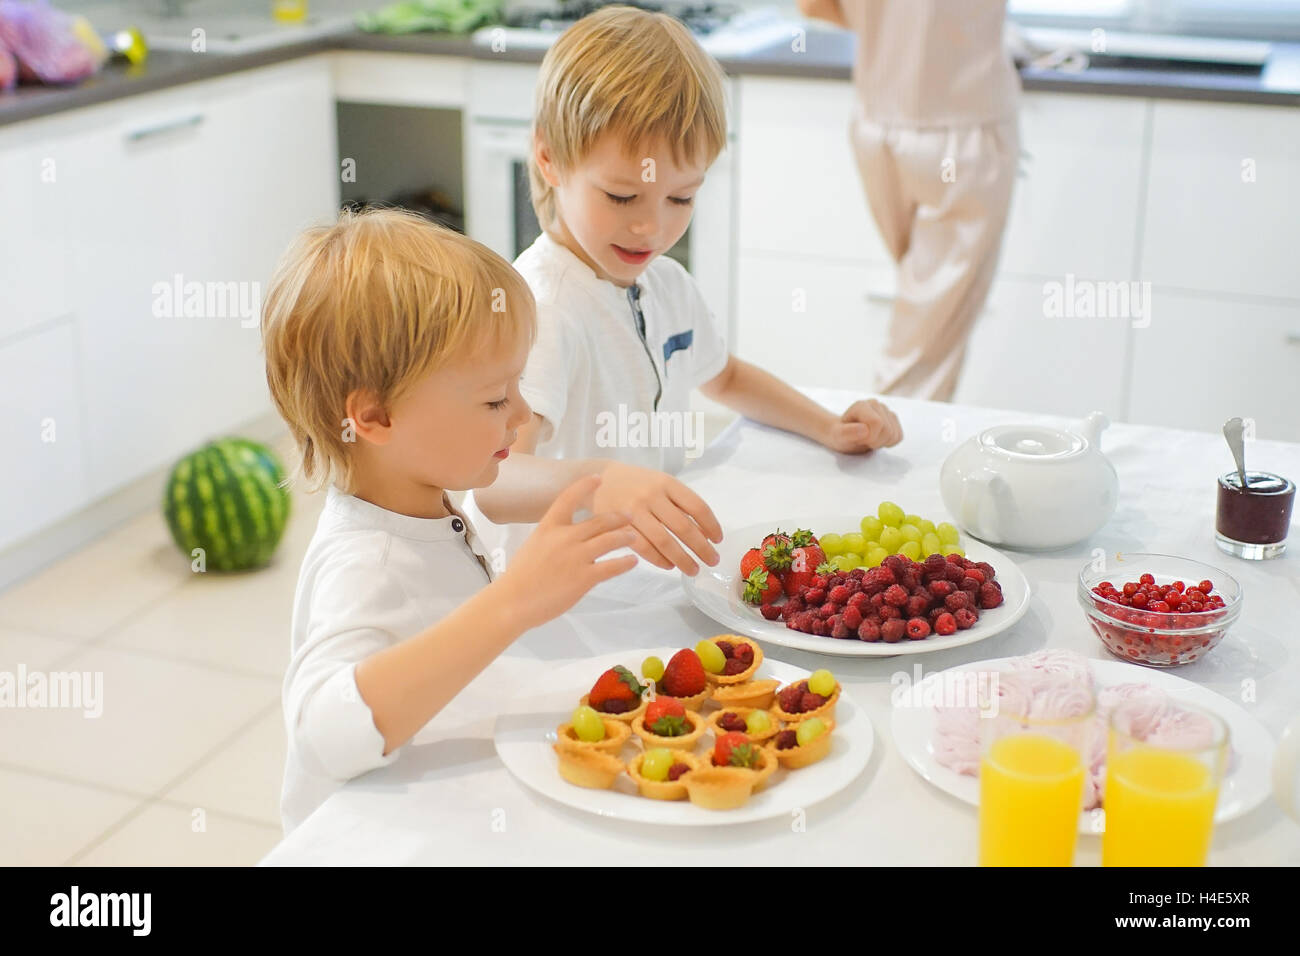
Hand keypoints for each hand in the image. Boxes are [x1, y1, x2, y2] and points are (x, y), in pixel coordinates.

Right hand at [497, 474, 637, 628]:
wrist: (513, 601)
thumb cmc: (520, 577)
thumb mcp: (534, 545)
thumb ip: (554, 538)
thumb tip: (575, 539)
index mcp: (548, 527)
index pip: (568, 498)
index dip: (584, 486)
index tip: (598, 478)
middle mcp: (565, 537)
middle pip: (599, 521)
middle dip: (618, 517)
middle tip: (630, 515)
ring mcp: (576, 556)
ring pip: (610, 540)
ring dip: (626, 537)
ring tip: (634, 537)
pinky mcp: (585, 577)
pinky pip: (612, 566)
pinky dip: (625, 562)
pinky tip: (633, 561)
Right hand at [592, 461, 722, 575]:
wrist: (601, 479)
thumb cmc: (638, 483)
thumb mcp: (660, 482)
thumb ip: (680, 502)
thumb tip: (705, 532)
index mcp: (667, 483)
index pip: (697, 507)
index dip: (711, 525)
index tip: (718, 540)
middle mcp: (652, 495)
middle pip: (684, 527)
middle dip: (702, 548)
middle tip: (712, 561)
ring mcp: (635, 511)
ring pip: (665, 541)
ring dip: (683, 559)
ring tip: (693, 570)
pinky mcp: (620, 526)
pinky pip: (644, 548)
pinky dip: (659, 560)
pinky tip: (669, 566)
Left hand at [824, 399, 902, 452]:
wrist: (845, 434)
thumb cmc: (840, 435)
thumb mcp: (838, 436)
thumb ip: (847, 432)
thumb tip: (864, 429)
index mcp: (861, 405)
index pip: (877, 423)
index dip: (870, 437)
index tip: (858, 438)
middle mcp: (875, 404)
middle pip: (887, 430)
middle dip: (875, 442)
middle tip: (863, 440)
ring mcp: (886, 411)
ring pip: (894, 434)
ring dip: (881, 443)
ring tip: (868, 439)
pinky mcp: (893, 419)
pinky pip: (899, 437)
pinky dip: (888, 443)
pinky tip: (877, 439)